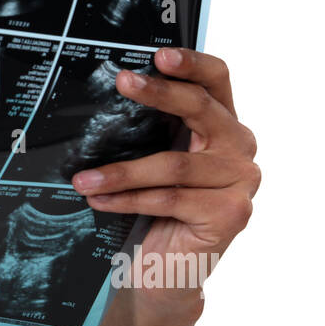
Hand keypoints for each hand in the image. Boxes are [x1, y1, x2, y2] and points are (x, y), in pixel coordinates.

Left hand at [71, 47, 259, 306]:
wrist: (167, 271)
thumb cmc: (159, 210)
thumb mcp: (157, 159)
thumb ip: (155, 129)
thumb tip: (116, 93)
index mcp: (224, 126)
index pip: (217, 80)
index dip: (192, 64)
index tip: (159, 54)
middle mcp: (240, 149)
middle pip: (201, 109)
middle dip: (159, 94)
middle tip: (122, 81)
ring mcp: (240, 182)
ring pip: (174, 164)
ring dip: (121, 170)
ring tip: (84, 177)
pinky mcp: (231, 214)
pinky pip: (169, 198)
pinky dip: (128, 198)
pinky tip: (99, 199)